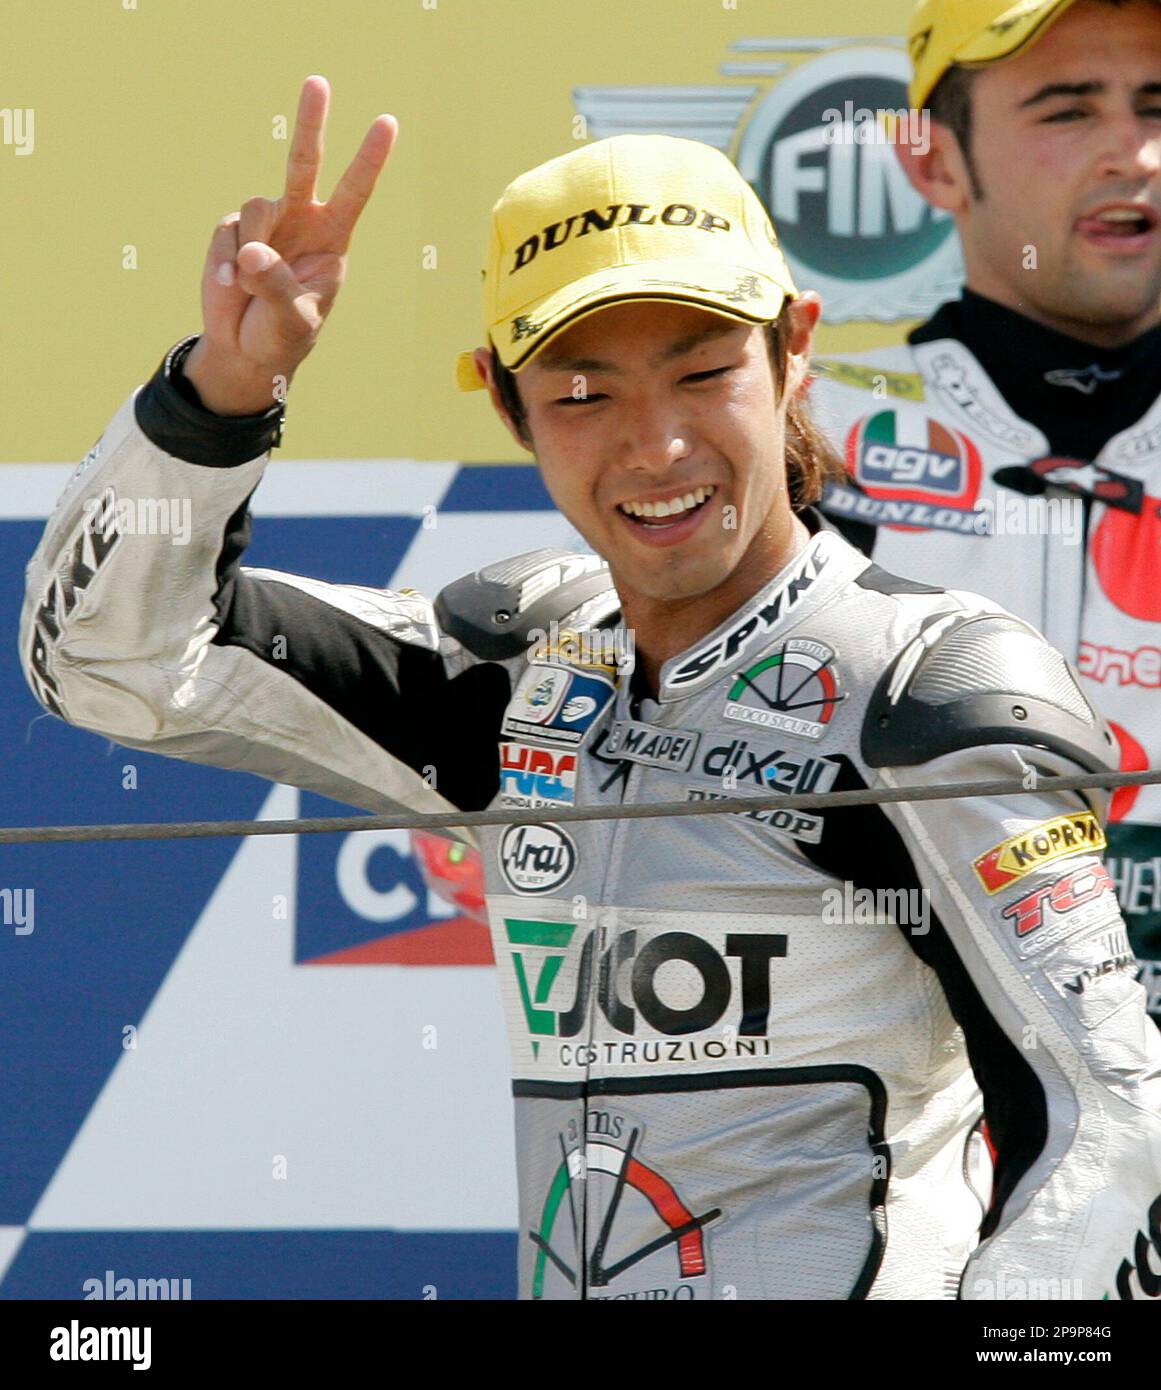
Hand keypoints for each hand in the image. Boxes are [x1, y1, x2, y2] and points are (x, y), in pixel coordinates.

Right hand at [185, 75, 396, 414]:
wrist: (245, 350)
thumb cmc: (283, 337)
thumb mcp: (292, 320)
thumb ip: (277, 286)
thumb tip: (251, 251)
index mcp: (332, 239)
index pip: (354, 192)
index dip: (369, 158)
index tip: (386, 122)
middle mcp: (301, 222)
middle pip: (304, 163)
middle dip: (311, 122)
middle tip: (318, 82)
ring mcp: (265, 224)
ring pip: (256, 208)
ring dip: (251, 250)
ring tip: (249, 287)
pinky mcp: (231, 232)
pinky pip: (226, 232)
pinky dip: (225, 263)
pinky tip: (230, 288)